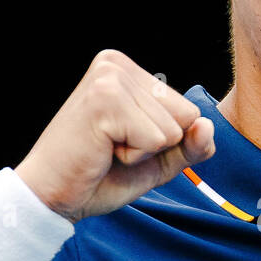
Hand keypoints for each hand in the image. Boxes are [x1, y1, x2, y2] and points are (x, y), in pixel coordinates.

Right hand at [14, 50, 214, 219]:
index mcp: (127, 70)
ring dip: (143, 152)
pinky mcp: (106, 100)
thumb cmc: (101, 176)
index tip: (122, 143)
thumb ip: (191, 145)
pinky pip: (157, 139)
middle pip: (185, 115)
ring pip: (172, 129)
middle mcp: (117, 64)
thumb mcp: (158, 160)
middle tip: (113, 148)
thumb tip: (207, 126)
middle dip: (156, 145)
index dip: (164, 141)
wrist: (54, 196)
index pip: (187, 110)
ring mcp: (110, 78)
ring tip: (106, 149)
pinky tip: (103, 151)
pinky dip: (134, 156)